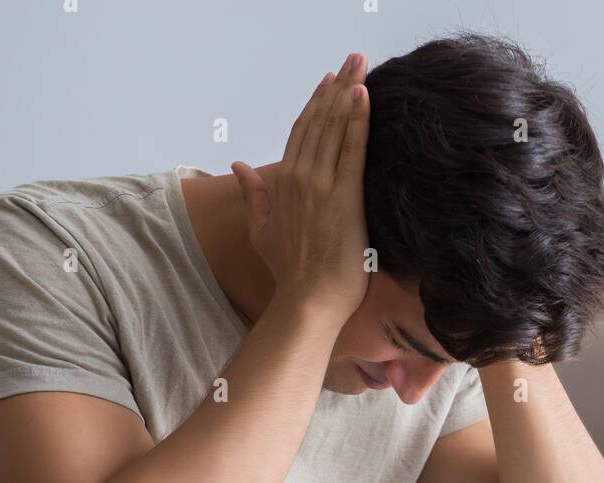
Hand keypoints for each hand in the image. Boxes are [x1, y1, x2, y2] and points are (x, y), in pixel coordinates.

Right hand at [231, 53, 370, 325]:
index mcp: (283, 184)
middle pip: (319, 121)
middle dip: (336, 86)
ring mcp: (322, 185)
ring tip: (360, 65)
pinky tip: (364, 95)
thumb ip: (254, 195)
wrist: (307, 302)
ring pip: (334, 128)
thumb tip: (238, 166)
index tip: (329, 81)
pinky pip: (352, 149)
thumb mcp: (262, 231)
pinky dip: (357, 119)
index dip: (315, 104)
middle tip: (352, 59)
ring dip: (349, 92)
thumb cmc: (290, 273)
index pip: (301, 132)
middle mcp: (300, 178)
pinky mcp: (345, 197)